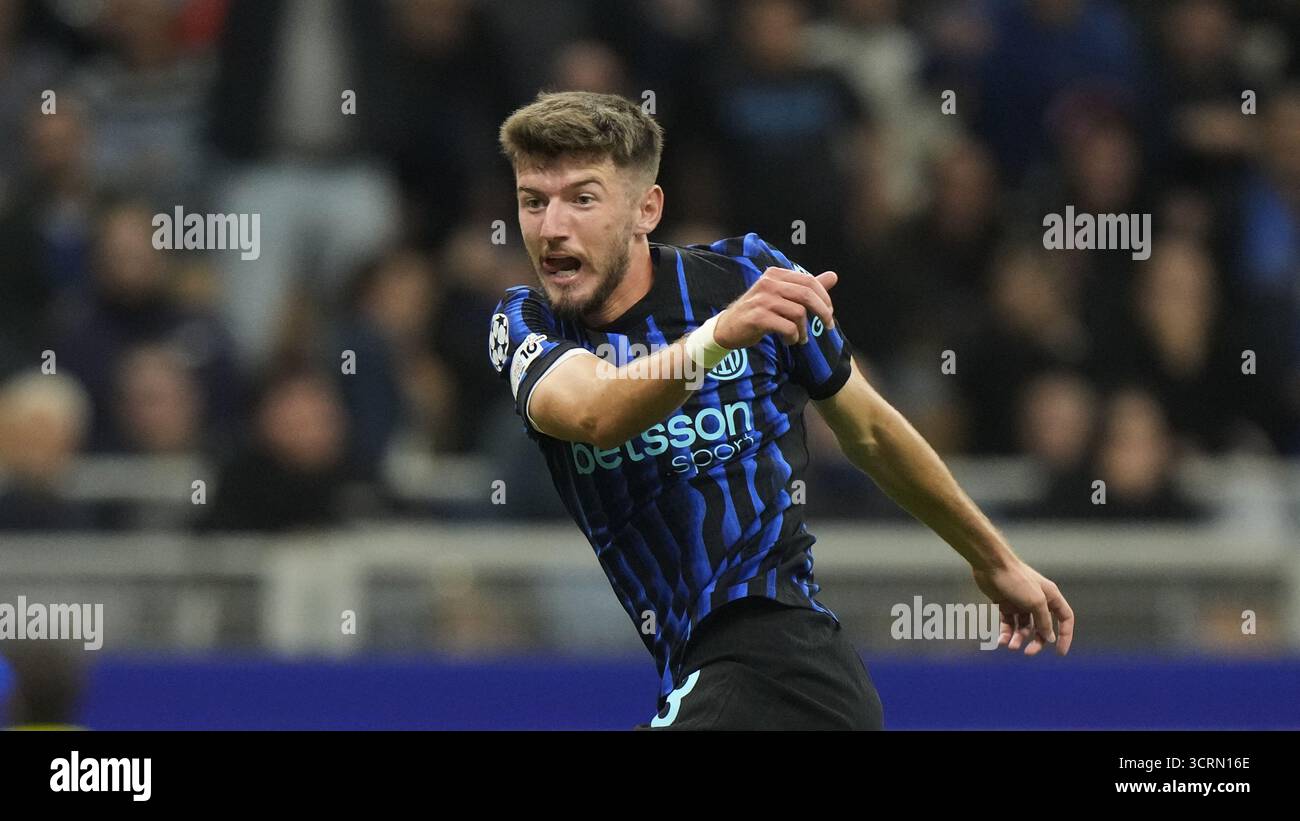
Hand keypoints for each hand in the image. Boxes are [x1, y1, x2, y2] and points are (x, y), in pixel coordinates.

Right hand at [714, 267, 837, 347]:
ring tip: (800, 338)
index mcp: (776, 274)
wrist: (728, 328)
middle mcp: (769, 283)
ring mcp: (762, 299)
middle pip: (807, 295)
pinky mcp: (757, 317)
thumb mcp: (782, 296)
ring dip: (804, 330)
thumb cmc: (758, 312)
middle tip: (828, 326)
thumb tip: (834, 276)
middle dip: (823, 313)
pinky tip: (789, 340)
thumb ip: (807, 287)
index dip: (824, 298)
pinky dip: (793, 336)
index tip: (829, 313)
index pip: (809, 281)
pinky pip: (787, 327)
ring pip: (798, 313)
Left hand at [971, 560, 1074, 655]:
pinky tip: (1001, 641)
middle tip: (1028, 652)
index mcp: (1051, 596)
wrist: (991, 565)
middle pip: (1042, 627)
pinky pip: (1008, 623)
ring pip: (1024, 627)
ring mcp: (1021, 603)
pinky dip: (1006, 633)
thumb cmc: (1016, 580)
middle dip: (1037, 641)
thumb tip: (1049, 637)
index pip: (1065, 618)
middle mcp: (1038, 600)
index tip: (1060, 652)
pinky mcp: (1005, 604)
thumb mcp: (1036, 602)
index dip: (1065, 635)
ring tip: (1010, 646)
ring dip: (1018, 639)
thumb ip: (1044, 621)